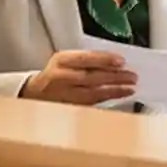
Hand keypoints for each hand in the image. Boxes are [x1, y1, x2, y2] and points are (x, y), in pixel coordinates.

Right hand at [20, 50, 136, 105]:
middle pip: (90, 77)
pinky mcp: (70, 107)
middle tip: (132, 76)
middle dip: (114, 76)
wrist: (34, 93)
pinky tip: (121, 95)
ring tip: (131, 87)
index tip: (121, 61)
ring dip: (115, 90)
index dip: (103, 60)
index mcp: (61, 60)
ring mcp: (65, 94)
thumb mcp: (66, 59)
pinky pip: (92, 102)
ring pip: (93, 92)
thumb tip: (115, 61)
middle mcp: (61, 77)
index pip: (84, 59)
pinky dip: (108, 98)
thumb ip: (86, 59)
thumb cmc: (57, 72)